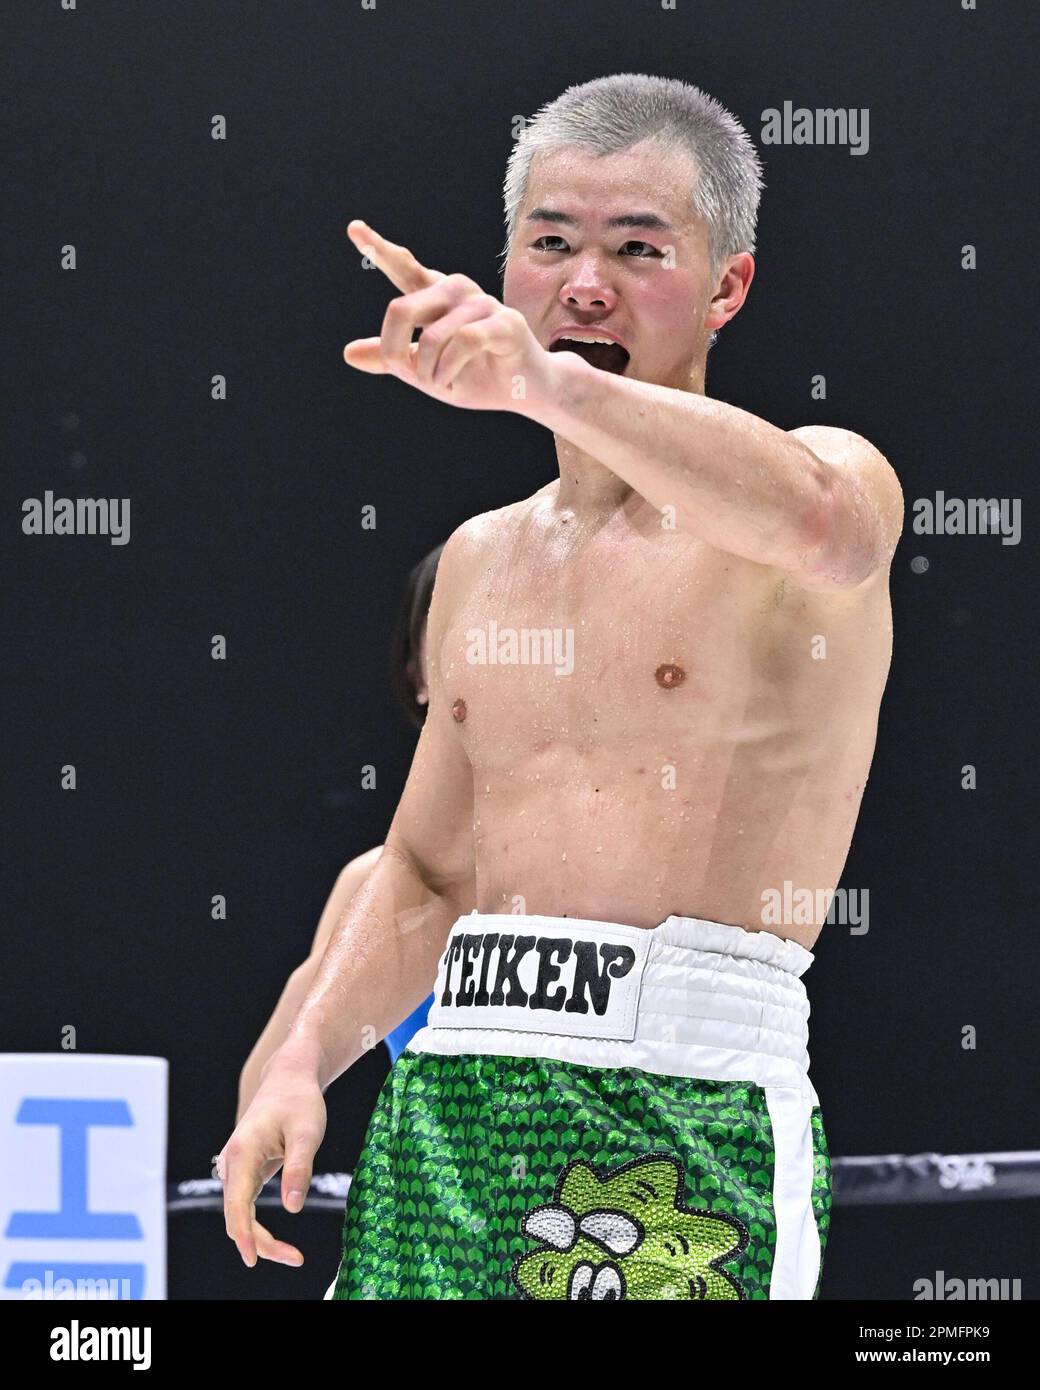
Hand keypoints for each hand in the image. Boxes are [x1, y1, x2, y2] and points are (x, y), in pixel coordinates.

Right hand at [220, 1058, 326, 1267]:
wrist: (289, 1078)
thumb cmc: (299, 1101)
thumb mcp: (308, 1133)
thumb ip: (299, 1169)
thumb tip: (293, 1209)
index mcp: (243, 1153)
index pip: (236, 1205)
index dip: (244, 1235)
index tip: (253, 1259)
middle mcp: (232, 1162)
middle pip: (236, 1216)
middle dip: (260, 1243)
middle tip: (297, 1259)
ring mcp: (235, 1167)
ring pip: (239, 1214)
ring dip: (259, 1237)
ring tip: (293, 1255)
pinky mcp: (244, 1170)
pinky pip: (245, 1206)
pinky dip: (257, 1225)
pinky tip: (276, 1241)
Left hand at [343, 219, 556, 413]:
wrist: (524, 392)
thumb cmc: (475, 375)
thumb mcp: (426, 370)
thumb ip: (392, 358)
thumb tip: (348, 353)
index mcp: (436, 297)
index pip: (405, 270)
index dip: (380, 249)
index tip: (354, 229)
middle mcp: (457, 291)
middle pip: (402, 309)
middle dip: (395, 350)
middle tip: (406, 374)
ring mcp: (483, 304)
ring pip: (434, 335)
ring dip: (429, 370)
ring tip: (439, 383)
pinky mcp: (506, 323)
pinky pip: (463, 341)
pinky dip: (448, 369)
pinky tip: (449, 382)